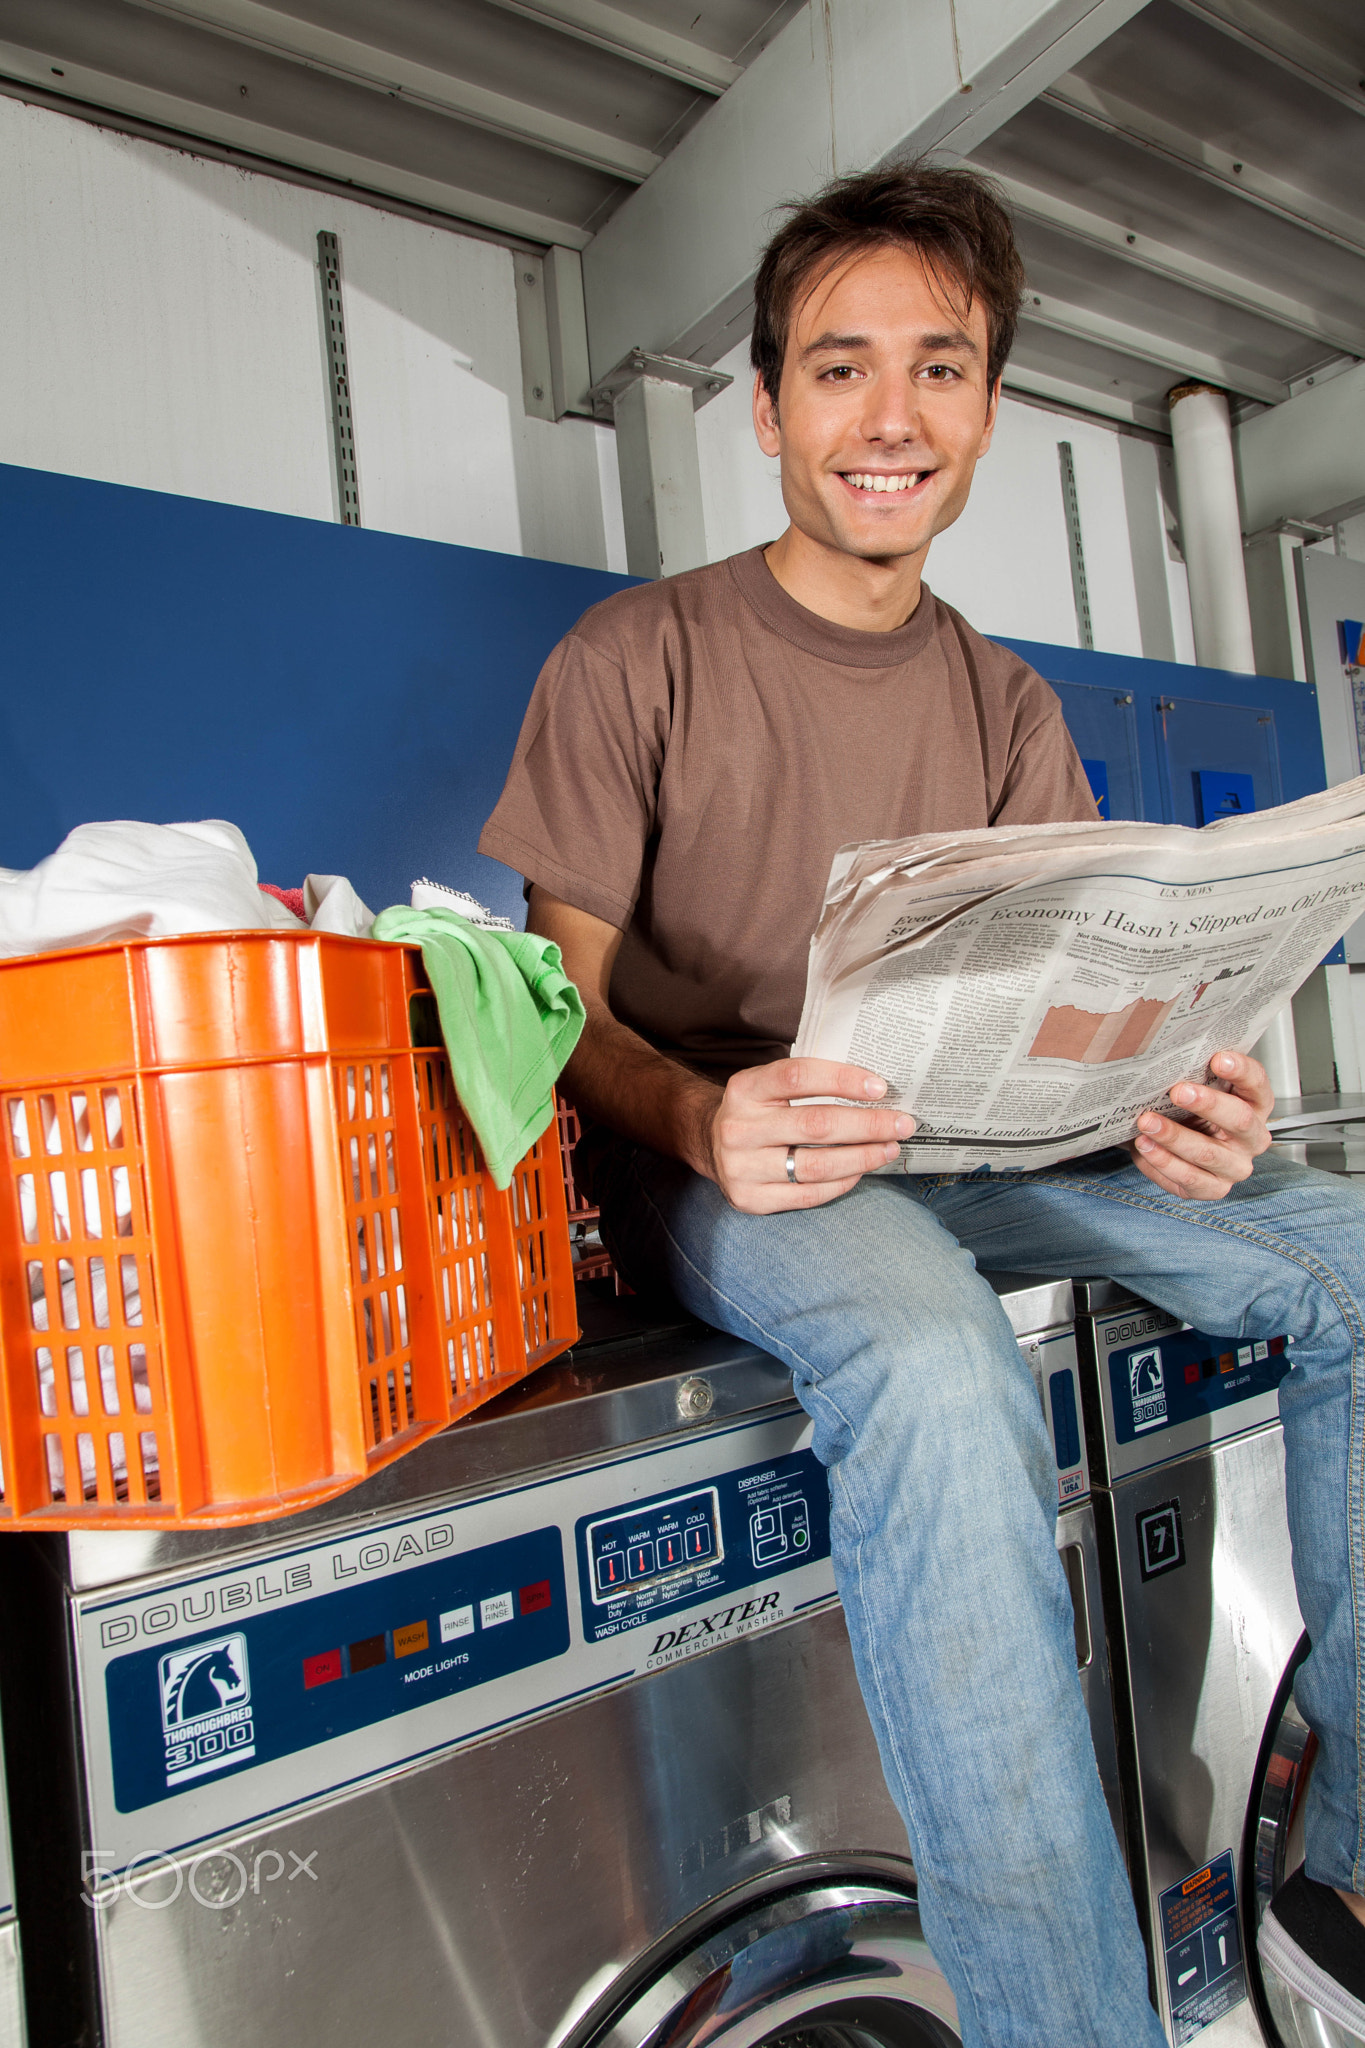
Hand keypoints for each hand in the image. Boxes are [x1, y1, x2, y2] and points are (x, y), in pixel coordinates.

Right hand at [701, 1058, 915, 1213]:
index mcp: (745, 1089)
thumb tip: (873, 1089)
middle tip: (903, 1123)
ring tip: (889, 1148)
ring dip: (863, 1157)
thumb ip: (808, 1083)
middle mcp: (739, 1127)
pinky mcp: (750, 1198)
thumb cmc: (757, 1110)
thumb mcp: (767, 1085)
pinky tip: (861, 1170)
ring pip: (817, 1164)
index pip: (799, 1077)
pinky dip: (842, 1182)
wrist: (708, 1143)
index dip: (843, 1080)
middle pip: (816, 1125)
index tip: (880, 1087)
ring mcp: (741, 1167)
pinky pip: (808, 1194)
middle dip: (868, 1125)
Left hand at [1131, 1049, 1272, 1199]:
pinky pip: (1190, 1178)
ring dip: (1175, 1136)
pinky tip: (1146, 1145)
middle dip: (1208, 1104)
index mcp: (1255, 1105)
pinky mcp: (1213, 1188)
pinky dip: (1164, 1162)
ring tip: (1147, 1121)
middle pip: (1240, 1120)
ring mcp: (1235, 1166)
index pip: (1257, 1084)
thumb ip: (1195, 1072)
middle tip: (1177, 1091)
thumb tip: (1170, 1052)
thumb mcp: (1196, 1087)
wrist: (1175, 1142)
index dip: (1241, 1071)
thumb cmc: (1189, 1109)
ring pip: (1209, 1154)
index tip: (1219, 1058)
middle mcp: (1252, 1138)